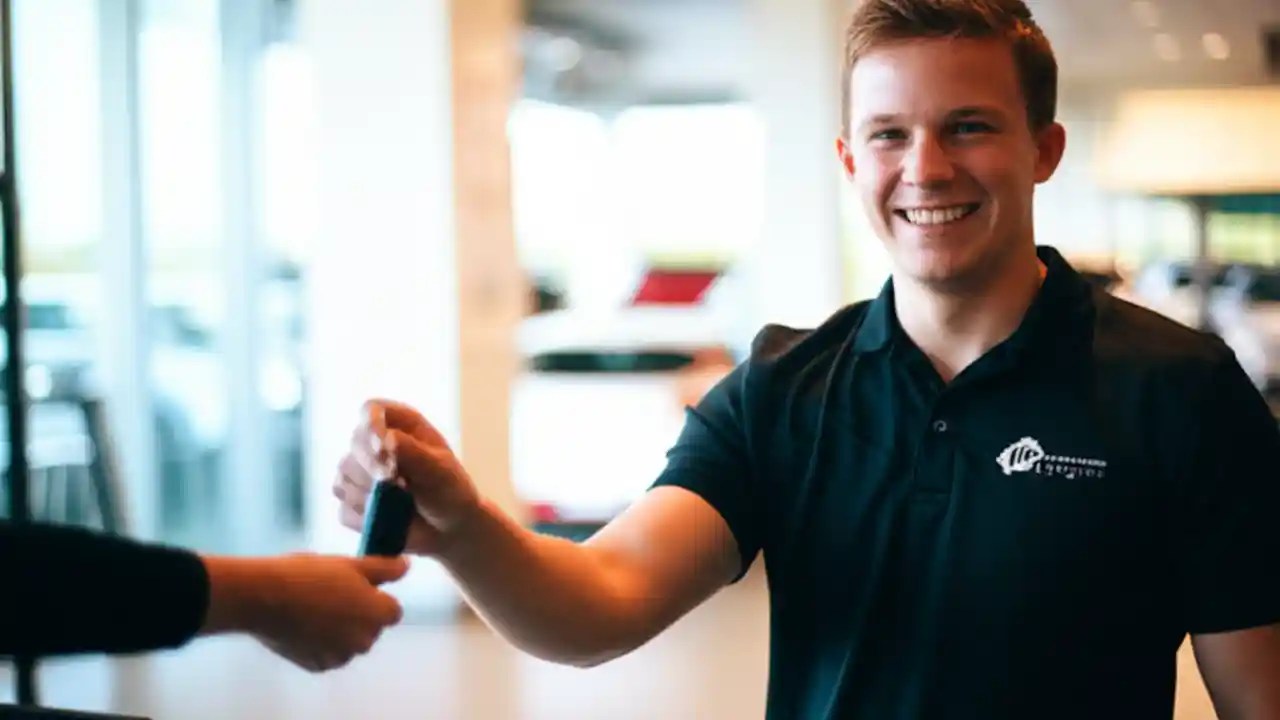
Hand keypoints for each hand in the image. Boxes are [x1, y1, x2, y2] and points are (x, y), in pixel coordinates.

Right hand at [202, 553, 407, 671]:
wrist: (263, 597)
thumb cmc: (309, 575)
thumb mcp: (350, 563)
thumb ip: (385, 568)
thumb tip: (406, 566)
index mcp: (378, 614)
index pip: (392, 610)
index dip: (376, 597)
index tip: (355, 586)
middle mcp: (365, 641)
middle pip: (371, 627)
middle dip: (359, 613)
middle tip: (331, 592)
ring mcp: (341, 656)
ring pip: (350, 642)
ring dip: (340, 629)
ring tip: (314, 606)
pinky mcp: (317, 665)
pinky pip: (328, 654)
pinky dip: (321, 643)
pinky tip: (304, 624)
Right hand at [334, 399, 481, 555]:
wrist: (452, 530)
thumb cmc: (451, 491)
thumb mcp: (440, 469)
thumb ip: (412, 452)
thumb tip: (385, 439)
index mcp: (400, 424)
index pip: (371, 410)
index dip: (371, 426)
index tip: (381, 448)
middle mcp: (376, 444)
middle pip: (354, 443)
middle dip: (373, 466)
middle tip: (401, 484)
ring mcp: (361, 473)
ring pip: (344, 477)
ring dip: (372, 494)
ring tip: (402, 502)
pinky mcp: (353, 502)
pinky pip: (345, 508)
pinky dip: (366, 517)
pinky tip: (389, 519)